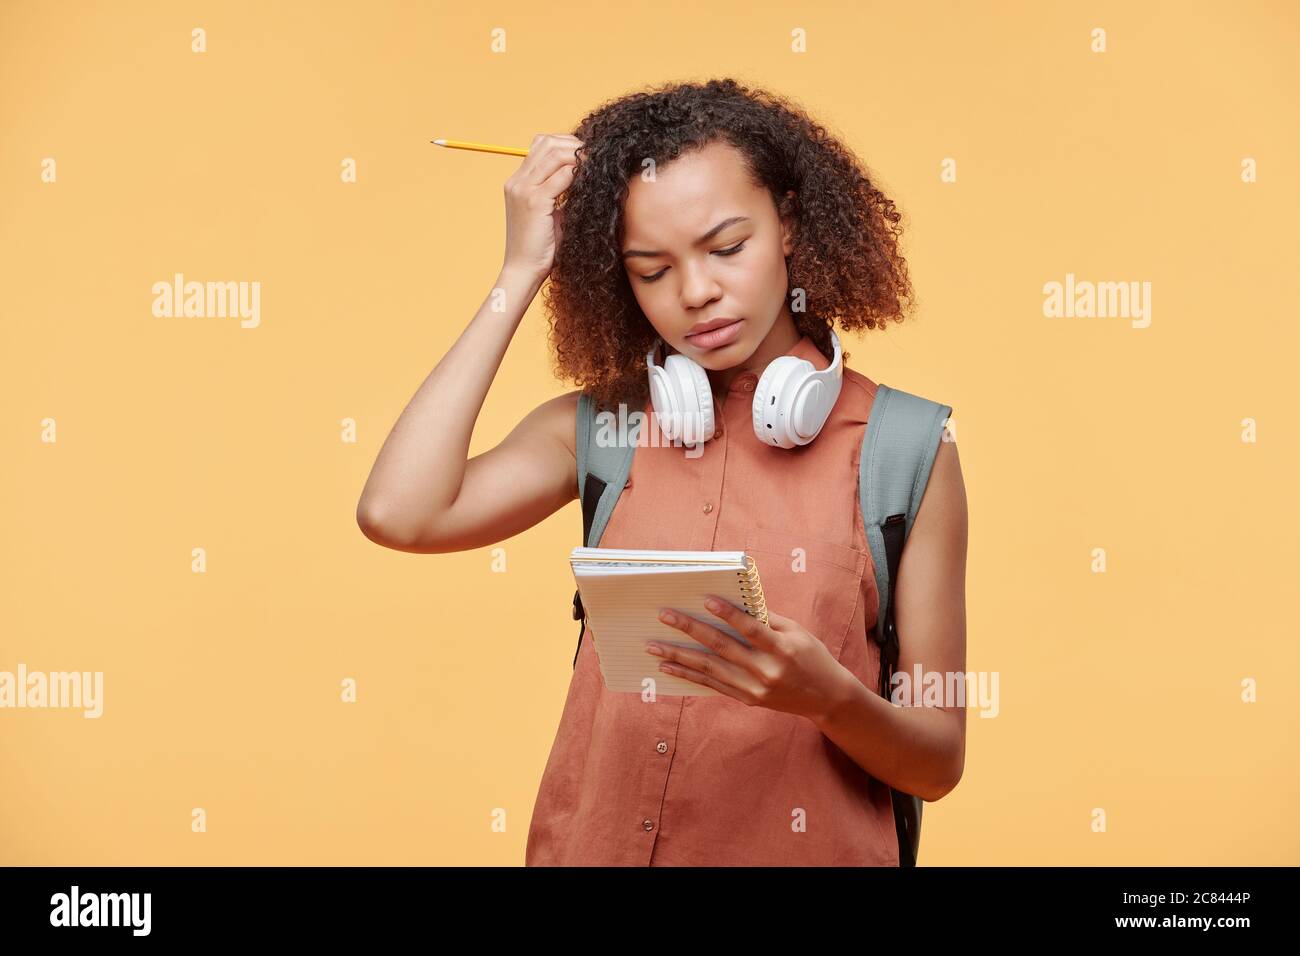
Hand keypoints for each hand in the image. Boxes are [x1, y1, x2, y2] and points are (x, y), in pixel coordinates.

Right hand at [501, 132, 583, 280]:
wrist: (523, 270)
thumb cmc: (540, 247)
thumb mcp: (549, 213)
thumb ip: (561, 193)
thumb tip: (584, 177)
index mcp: (517, 182)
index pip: (541, 145)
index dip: (566, 143)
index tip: (587, 154)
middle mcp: (517, 181)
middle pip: (547, 142)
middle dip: (574, 144)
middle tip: (595, 155)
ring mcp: (523, 190)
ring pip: (554, 154)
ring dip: (578, 156)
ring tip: (595, 165)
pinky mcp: (534, 202)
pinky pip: (561, 176)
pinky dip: (578, 173)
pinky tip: (590, 181)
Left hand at [646, 596, 850, 722]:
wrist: (826, 697)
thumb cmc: (812, 656)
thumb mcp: (796, 632)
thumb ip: (766, 619)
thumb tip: (734, 603)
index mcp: (782, 649)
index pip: (751, 629)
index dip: (729, 614)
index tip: (706, 600)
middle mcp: (767, 670)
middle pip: (722, 648)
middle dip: (690, 630)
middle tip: (665, 616)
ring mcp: (755, 688)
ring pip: (710, 669)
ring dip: (679, 657)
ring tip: (653, 646)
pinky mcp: (747, 699)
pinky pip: (713, 685)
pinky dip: (689, 675)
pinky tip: (668, 667)